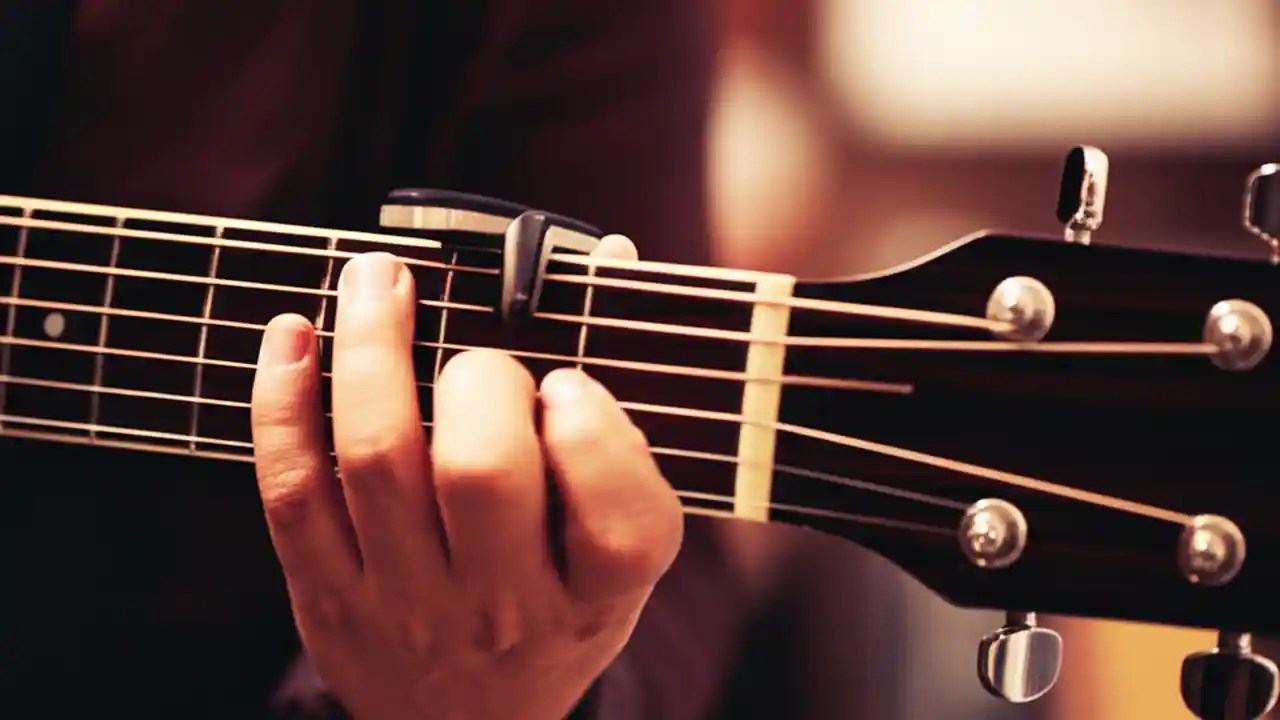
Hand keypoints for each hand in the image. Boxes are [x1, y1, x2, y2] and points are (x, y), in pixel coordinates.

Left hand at [249, 236, 683, 719]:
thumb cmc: (552, 617)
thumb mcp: (616, 564)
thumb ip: (620, 444)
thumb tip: (599, 281)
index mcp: (596, 598)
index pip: (621, 518)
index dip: (597, 432)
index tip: (569, 391)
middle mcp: (502, 610)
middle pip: (482, 470)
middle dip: (483, 380)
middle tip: (484, 366)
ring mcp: (405, 605)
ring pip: (377, 456)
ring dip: (371, 345)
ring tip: (377, 278)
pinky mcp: (326, 597)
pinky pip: (292, 491)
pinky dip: (283, 402)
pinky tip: (295, 335)